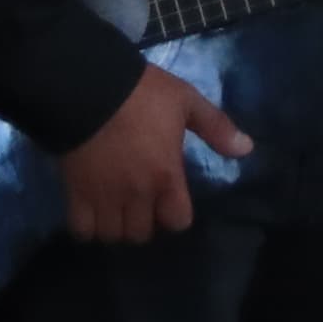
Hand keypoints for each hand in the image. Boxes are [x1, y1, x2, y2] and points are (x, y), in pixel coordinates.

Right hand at [58, 62, 249, 241]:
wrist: (88, 86)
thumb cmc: (141, 93)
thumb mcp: (185, 101)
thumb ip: (216, 127)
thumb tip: (247, 150)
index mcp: (166, 176)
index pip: (178, 221)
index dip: (175, 214)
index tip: (169, 200)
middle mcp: (136, 194)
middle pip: (142, 233)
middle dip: (144, 221)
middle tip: (140, 202)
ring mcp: (104, 196)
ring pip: (112, 235)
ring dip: (116, 226)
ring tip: (115, 208)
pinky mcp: (75, 193)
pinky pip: (82, 229)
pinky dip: (87, 226)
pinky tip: (91, 211)